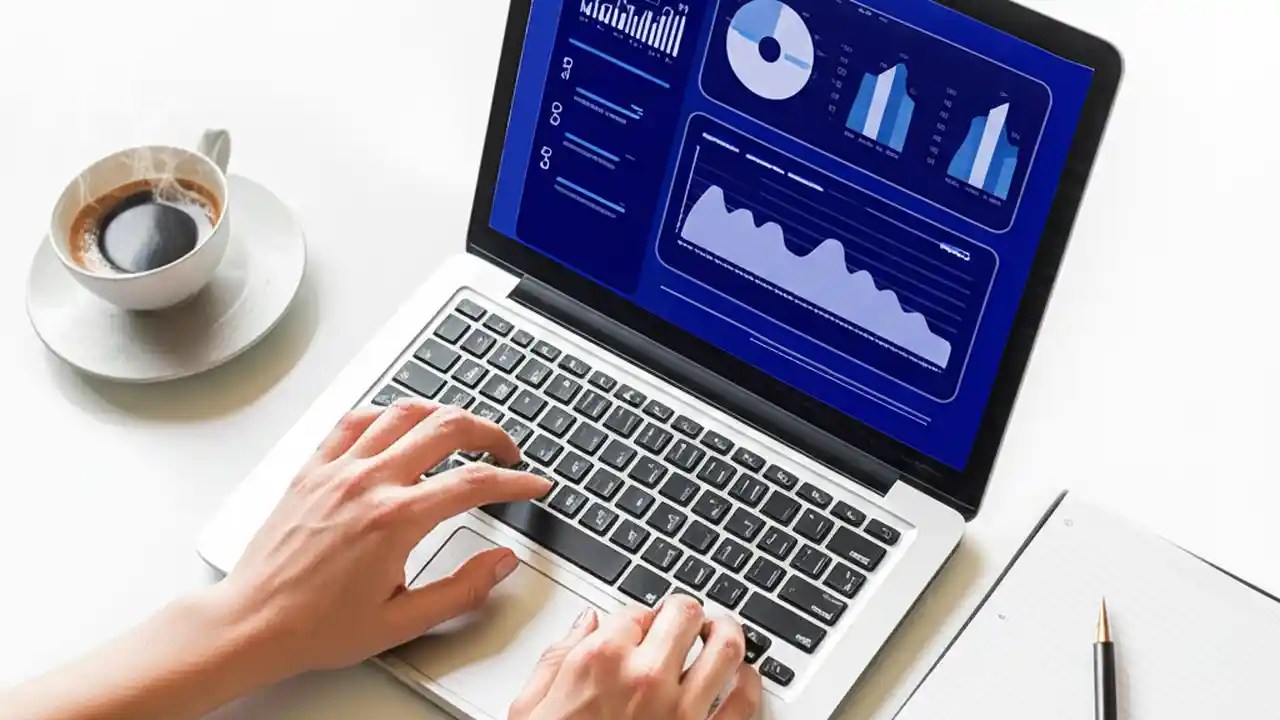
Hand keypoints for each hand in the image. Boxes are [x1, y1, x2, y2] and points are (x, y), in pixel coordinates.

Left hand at [219, 399, 551, 676]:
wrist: (252, 624)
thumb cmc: (315, 627)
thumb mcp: (402, 621)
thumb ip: (463, 589)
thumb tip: (501, 563)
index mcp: (395, 520)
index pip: (474, 482)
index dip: (515, 480)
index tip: (533, 484)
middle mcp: (368, 484)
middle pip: (446, 427)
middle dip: (489, 433)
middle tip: (506, 452)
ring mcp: (337, 470)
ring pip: (403, 412)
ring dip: (443, 414)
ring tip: (462, 431)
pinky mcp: (312, 469)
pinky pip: (354, 421)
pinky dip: (386, 415)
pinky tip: (399, 426)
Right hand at [510, 596, 762, 719]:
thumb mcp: (531, 708)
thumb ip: (557, 658)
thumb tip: (585, 625)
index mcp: (600, 661)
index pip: (635, 610)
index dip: (640, 617)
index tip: (641, 628)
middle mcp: (645, 677)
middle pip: (684, 614)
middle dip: (684, 614)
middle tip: (684, 622)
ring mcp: (681, 710)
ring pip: (725, 647)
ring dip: (726, 635)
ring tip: (722, 635)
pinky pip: (745, 701)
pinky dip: (750, 683)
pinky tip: (743, 678)